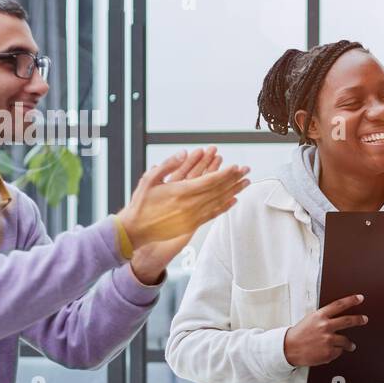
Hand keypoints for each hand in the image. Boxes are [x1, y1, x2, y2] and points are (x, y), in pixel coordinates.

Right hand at [118, 147, 249, 254]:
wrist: (136, 230)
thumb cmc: (141, 203)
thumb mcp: (150, 179)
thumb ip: (168, 165)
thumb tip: (184, 153)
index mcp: (181, 192)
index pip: (210, 181)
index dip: (225, 173)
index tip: (236, 167)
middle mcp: (190, 205)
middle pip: (219, 190)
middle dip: (234, 179)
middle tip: (247, 170)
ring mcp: (193, 216)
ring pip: (219, 202)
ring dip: (234, 191)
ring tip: (246, 183)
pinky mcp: (192, 225)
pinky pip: (213, 214)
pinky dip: (225, 206)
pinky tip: (234, 200)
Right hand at [283, 294, 367, 366]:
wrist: (288, 348)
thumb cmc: (299, 334)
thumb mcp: (310, 319)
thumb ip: (324, 317)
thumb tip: (337, 316)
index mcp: (320, 316)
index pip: (339, 305)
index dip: (351, 300)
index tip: (359, 298)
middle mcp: (325, 326)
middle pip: (348, 321)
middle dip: (358, 320)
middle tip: (364, 319)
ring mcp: (328, 340)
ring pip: (346, 341)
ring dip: (349, 344)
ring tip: (350, 346)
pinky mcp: (329, 352)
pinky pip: (339, 352)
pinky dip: (336, 352)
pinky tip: (329, 351)